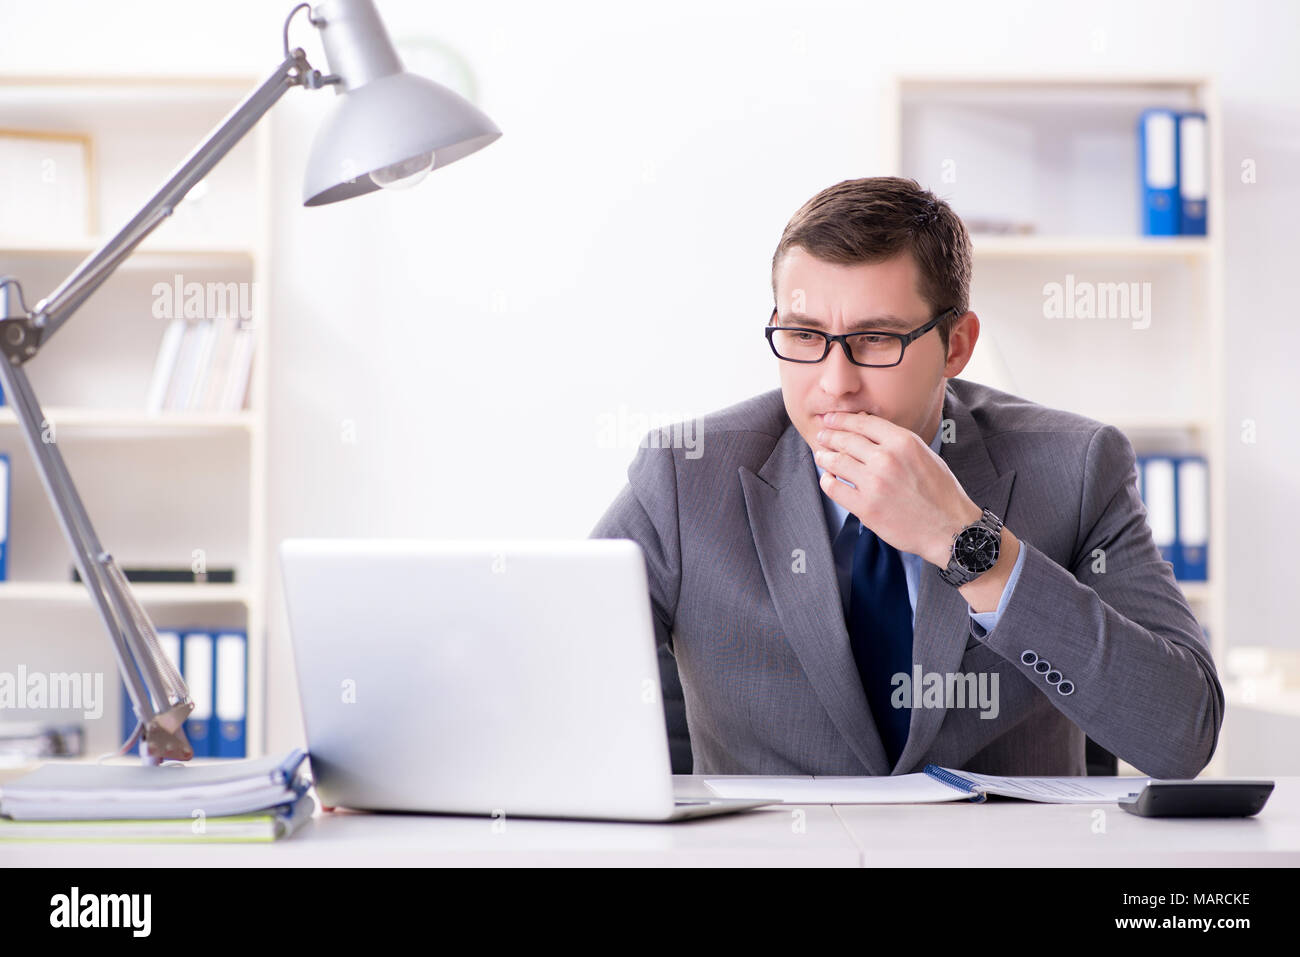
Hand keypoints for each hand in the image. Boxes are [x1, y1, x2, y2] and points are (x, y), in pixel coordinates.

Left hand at [813, 411, 981, 567]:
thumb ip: (896, 442)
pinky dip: (827, 482)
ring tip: (821, 457)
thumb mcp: (923, 454)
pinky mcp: (866, 507)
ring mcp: (874, 484)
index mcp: (903, 442)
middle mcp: (886, 459)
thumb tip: (866, 426)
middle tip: (821, 436)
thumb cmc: (940, 492)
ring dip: (824, 458)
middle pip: (846, 440)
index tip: (830, 420)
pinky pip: (834, 488)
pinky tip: (828, 479)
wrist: (949, 528)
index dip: (841, 420)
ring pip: (836, 462)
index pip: (862, 423)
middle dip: (829, 436)